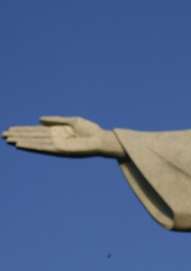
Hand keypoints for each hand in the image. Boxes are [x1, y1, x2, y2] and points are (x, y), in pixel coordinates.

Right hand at [2, 115, 124, 157]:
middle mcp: (55, 139)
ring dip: (21, 141)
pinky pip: (43, 148)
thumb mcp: (72, 121)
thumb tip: (39, 120)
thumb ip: (56, 120)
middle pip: (33, 137)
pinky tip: (21, 145)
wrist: (102, 139)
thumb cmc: (91, 131)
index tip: (10, 128)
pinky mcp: (60, 150)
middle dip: (18, 135)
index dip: (23, 130)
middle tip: (3, 135)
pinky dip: (31, 146)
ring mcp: (57, 145)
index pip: (36, 131)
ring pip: (35, 142)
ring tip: (8, 139)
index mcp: (57, 132)